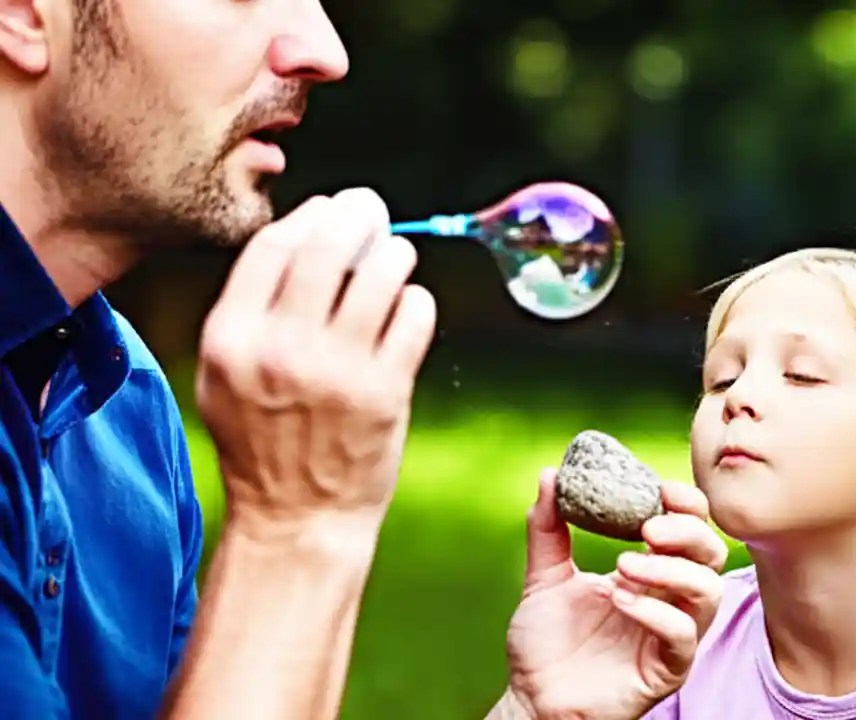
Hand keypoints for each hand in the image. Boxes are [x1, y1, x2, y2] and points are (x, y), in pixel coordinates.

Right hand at [195, 188, 436, 546]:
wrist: (297, 518)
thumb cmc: (262, 445)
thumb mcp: (224, 377)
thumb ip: (250, 312)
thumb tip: (301, 238)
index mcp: (232, 339)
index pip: (273, 246)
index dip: (308, 216)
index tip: (328, 209)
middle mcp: (282, 349)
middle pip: (328, 246)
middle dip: (357, 214)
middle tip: (372, 211)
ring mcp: (337, 370)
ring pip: (381, 272)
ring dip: (395, 252)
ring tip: (396, 256)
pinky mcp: (386, 392)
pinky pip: (414, 315)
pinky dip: (416, 301)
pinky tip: (407, 307)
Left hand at [499, 469, 727, 719]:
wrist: (530, 699)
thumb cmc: (545, 644)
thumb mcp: (543, 576)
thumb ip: (548, 529)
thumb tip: (550, 476)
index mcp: (649, 572)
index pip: (690, 528)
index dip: (686, 505)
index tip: (661, 488)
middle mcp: (669, 600)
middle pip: (712, 555)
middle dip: (688, 533)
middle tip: (648, 528)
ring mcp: (672, 636)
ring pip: (708, 593)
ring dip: (672, 571)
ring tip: (624, 567)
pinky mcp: (666, 671)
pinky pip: (683, 637)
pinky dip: (657, 613)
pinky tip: (621, 601)